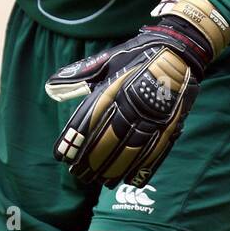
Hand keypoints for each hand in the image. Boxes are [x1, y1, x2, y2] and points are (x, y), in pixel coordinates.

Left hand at [45, 0, 229, 187]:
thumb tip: (50, 86)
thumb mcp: (106, 60)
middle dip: (91, 161)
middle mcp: (130, 105)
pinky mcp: (170, 124)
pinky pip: (154, 151)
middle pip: (107, 141)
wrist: (179, 50)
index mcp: (113, 89)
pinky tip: (128, 179)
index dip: (74, 142)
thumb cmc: (137, 55)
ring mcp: (152, 116)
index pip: (88, 122)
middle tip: (80, 175)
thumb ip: (78, 75)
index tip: (63, 156)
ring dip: (112, 168)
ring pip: (129, 151)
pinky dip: (140, 168)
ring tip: (99, 181)